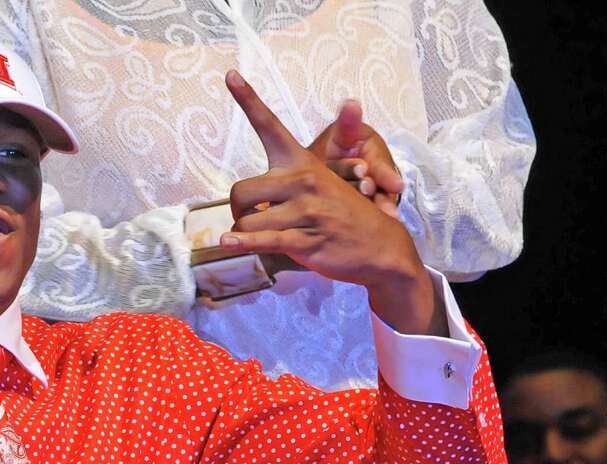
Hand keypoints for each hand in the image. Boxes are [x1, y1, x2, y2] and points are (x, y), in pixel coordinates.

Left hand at [221, 71, 441, 336]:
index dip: (248, 99)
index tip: (230, 75)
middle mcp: (302, 181)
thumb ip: (285, 181)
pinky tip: (226, 243)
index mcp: (302, 162)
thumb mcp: (321, 184)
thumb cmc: (342, 214)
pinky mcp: (305, 238)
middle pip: (240, 192)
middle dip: (238, 210)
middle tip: (249, 218)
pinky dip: (242, 244)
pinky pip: (262, 239)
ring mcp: (305, 210)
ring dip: (247, 234)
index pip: (270, 126)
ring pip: (246, 221)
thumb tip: (252, 195)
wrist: (380, 245)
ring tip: (266, 236)